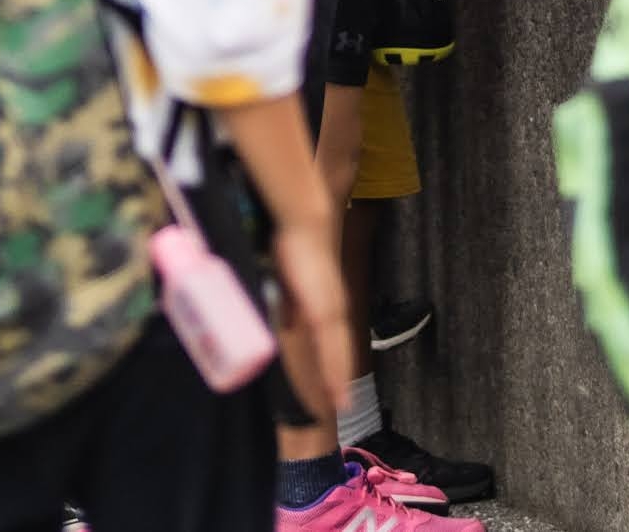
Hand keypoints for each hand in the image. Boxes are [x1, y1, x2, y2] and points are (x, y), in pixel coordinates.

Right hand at [271, 216, 356, 423]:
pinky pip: (330, 349)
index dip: (335, 360)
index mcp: (326, 303)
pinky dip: (334, 371)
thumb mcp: (289, 282)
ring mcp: (331, 312)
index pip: (332, 338)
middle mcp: (334, 310)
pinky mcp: (324, 313)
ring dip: (339, 380)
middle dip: (339, 377)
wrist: (304, 225)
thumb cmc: (295, 246)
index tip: (335, 382)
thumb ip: (290, 304)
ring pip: (338, 355)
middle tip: (341, 403)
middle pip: (339, 351)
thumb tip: (287, 324)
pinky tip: (335, 386)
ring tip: (340, 403)